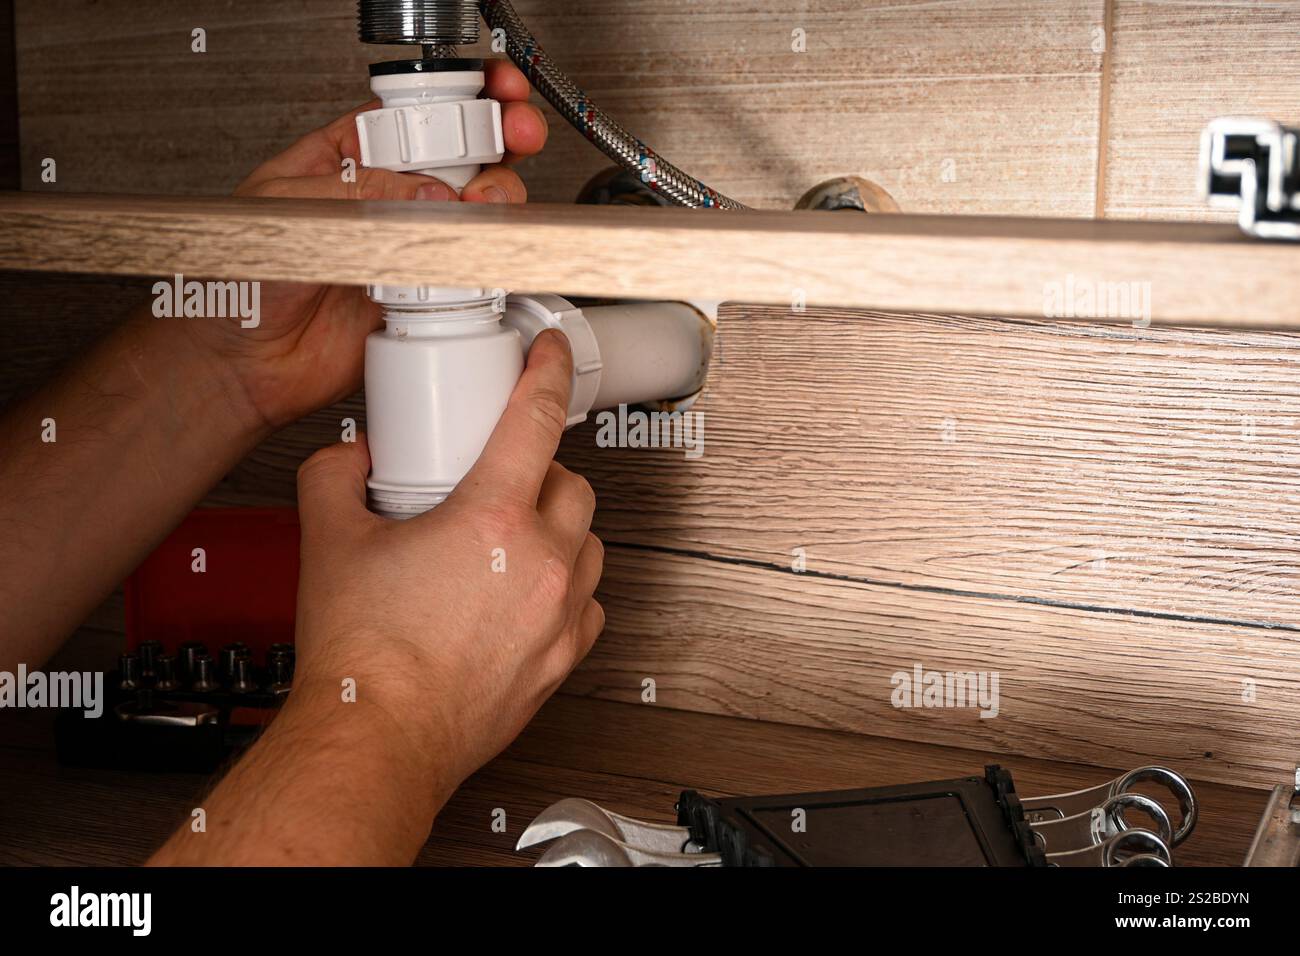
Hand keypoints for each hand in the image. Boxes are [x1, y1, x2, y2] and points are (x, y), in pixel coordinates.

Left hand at [186, 61, 547, 430]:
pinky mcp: (426, 293)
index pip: (412, 116)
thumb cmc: (240, 283)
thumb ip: (359, 191)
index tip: (486, 102)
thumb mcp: (288, 208)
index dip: (455, 103)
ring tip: (484, 202)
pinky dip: (485, 257)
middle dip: (497, 136)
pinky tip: (472, 251)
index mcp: (348, 157)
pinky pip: (470, 268)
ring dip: (496, 196)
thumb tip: (428, 190)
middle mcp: (387, 198)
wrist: (245, 364)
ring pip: (477, 208)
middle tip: (512, 135)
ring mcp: (411, 245)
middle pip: (462, 153)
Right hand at [289, 330, 604, 791]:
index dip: (546, 371)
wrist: (378, 738)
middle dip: (540, 468)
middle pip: (571, 481)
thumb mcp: (328, 540)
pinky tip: (526, 591)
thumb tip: (354, 457)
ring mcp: (559, 614)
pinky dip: (565, 585)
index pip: (536, 418)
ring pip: (589, 541)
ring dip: (559, 526)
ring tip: (511, 537)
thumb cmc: (363, 657)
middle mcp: (540, 563)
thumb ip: (336, 476)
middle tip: (499, 478)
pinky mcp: (563, 658)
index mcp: (490, 520)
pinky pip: (587, 602)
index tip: (550, 354)